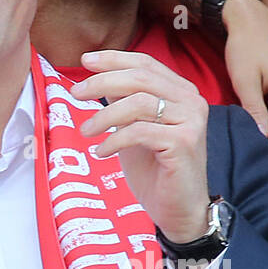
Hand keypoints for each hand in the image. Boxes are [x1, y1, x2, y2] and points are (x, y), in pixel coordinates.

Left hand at [73, 50, 210, 242]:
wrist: (178, 210)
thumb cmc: (155, 169)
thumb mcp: (134, 128)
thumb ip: (122, 102)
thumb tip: (97, 78)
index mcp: (181, 92)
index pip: (145, 63)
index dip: (114, 59)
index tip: (85, 60)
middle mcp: (191, 101)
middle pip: (140, 78)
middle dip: (102, 82)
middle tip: (76, 94)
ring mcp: (191, 121)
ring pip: (139, 102)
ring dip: (104, 115)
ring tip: (86, 131)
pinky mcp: (184, 143)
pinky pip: (140, 131)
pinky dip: (115, 139)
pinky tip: (102, 151)